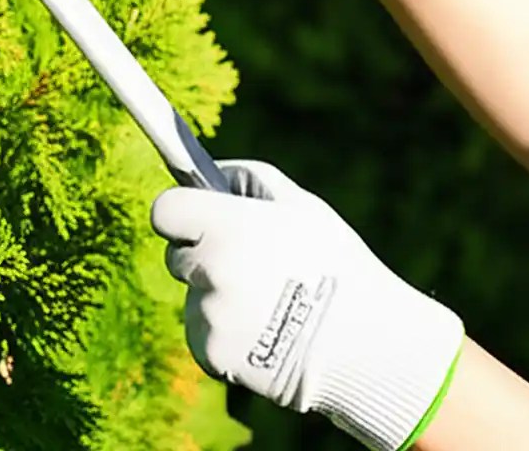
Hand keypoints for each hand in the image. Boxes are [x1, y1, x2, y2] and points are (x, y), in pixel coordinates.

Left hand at [152, 160, 464, 450]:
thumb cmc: (334, 266)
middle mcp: (208, 271)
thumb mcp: (301, 206)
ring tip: (268, 306)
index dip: (181, 214)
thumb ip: (248, 180)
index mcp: (226, 227)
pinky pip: (204, 334)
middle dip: (203, 257)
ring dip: (218, 299)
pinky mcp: (209, 353)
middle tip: (252, 267)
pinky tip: (263, 333)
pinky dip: (225, 334)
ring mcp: (207, 316)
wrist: (364, 345)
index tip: (197, 221)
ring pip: (194, 298)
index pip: (165, 211)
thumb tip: (207, 175)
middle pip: (176, 257)